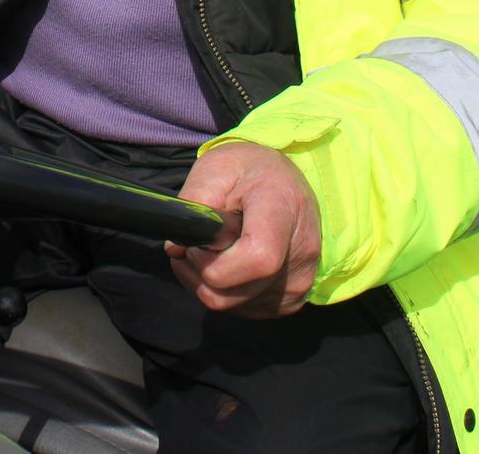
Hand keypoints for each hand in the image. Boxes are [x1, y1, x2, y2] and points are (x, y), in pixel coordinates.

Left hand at [166, 141, 321, 316]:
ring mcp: (301, 279)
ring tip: (209, 250)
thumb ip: (192, 205)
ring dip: (208, 284)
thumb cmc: (247, 170)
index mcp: (284, 209)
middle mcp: (302, 251)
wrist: (284, 179)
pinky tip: (225, 264)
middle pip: (237, 292)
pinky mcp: (294, 298)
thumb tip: (177, 249)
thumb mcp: (214, 169)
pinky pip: (246, 309)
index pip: (257, 259)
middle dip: (200, 273)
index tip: (199, 241)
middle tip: (195, 244)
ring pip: (235, 306)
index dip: (213, 262)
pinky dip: (226, 292)